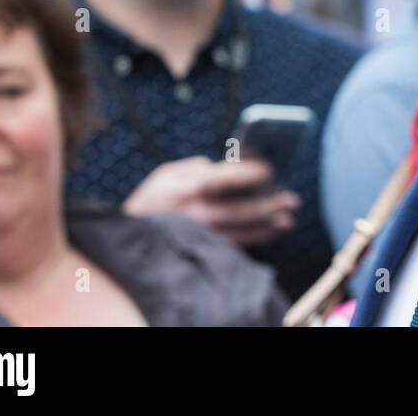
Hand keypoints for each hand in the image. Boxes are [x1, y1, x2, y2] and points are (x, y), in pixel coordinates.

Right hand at [122, 156, 301, 246]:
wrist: (125, 240)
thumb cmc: (151, 200)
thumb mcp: (166, 174)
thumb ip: (197, 167)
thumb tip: (229, 165)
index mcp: (188, 188)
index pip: (229, 178)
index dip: (254, 173)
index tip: (271, 170)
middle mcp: (195, 213)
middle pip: (241, 210)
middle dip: (270, 204)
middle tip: (292, 199)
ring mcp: (198, 236)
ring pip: (241, 233)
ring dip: (268, 227)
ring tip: (287, 221)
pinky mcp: (200, 252)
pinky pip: (233, 247)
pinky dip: (254, 240)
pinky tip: (269, 234)